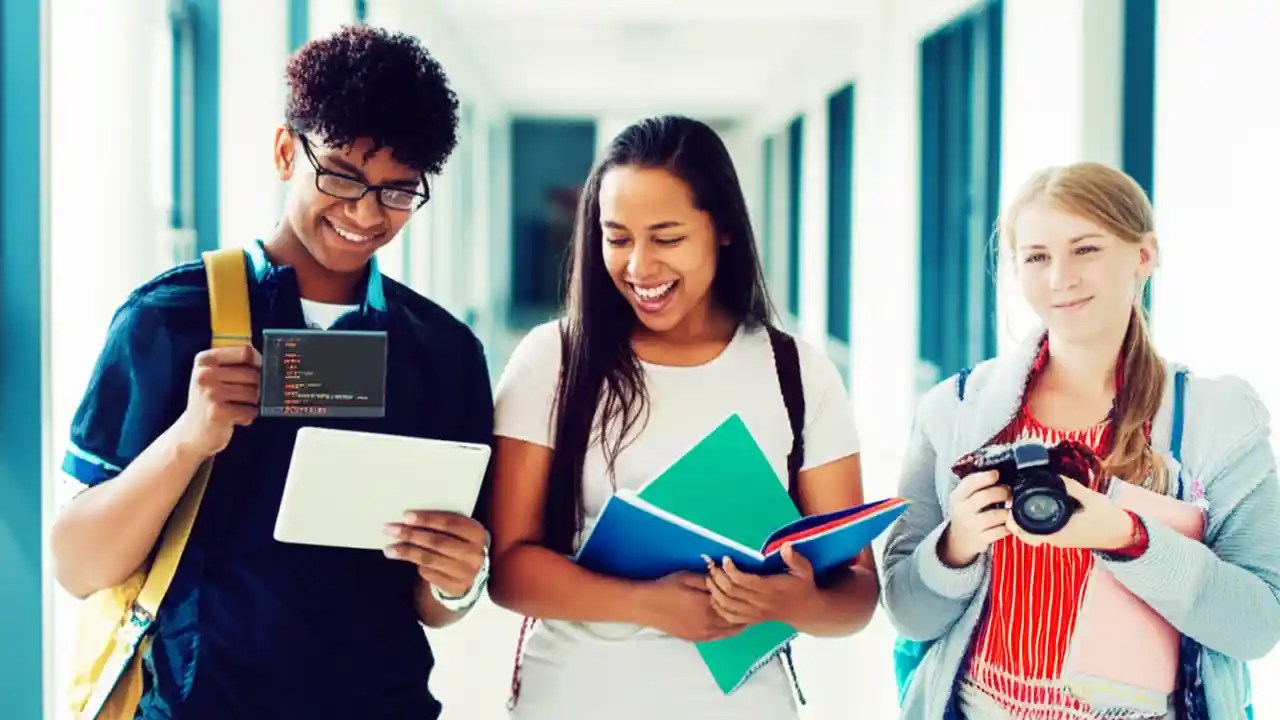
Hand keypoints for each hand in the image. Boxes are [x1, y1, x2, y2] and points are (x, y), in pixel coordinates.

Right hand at [173, 346, 261, 457]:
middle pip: (252, 373)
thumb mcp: (212, 376)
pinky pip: (250, 410)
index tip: (260, 367)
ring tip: (238, 406)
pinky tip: (236, 417)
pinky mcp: (218, 412)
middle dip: (256, 386)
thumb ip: (234, 363)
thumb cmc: (209, 401)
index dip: (259, 360)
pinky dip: (248, 416)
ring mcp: (211, 393)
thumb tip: (267, 361)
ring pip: (253, 393)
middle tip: (246, 395)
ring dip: (252, 403)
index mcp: (205, 360)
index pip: (244, 351)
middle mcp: (205, 374)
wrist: (191, 433)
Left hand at [384, 511, 488, 597]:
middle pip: (437, 541)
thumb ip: (444, 524)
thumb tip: (409, 518)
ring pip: (430, 559)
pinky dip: (417, 565)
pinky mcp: (455, 587)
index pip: (450, 523)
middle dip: (411, 534)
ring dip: (406, 552)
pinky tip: (405, 559)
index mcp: (477, 533)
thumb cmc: (460, 545)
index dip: (427, 519)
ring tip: (389, 548)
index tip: (405, 516)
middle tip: (390, 529)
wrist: (473, 574)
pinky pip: (429, 574)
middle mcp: (474, 553)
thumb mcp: (460, 532)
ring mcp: (466, 572)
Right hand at [642, 571, 745, 641]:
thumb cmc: (666, 588)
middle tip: (752, 608)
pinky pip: (716, 637)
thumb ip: (709, 580)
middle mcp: (708, 624)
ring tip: (743, 617)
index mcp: (708, 606)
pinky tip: (726, 625)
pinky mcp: (694, 638)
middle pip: (734, 622)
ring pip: (727, 632)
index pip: (734, 606)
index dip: (744, 602)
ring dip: (736, 625)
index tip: (751, 597)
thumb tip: (725, 579)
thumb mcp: (689, 578)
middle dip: (744, 616)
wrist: (646, 606)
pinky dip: (725, 631)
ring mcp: (701, 634)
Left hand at [704, 546, 817, 625]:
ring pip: (729, 605)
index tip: (726, 559)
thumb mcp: (804, 570)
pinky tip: (714, 597)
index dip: (732, 571)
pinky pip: (731, 617)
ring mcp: (756, 613)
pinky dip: (719, 608)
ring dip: (716, 592)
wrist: (805, 610)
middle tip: (713, 566)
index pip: (746, 581)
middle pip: (733, 592)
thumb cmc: (802, 586)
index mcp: (772, 589)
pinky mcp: (752, 620)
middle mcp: (761, 603)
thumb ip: (794, 558)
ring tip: (710, 578)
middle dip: (720, 578)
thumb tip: (786, 546)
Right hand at [941, 470, 1011, 566]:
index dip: (986, 476)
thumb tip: (1000, 471)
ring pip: (997, 515)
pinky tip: (1008, 523)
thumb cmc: (967, 512)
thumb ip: (977, 485)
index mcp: (957, 496)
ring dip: (1008, 510)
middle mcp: (963, 511)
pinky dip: (1009, 526)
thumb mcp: (964, 497)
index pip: (971, 482)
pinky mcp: (982, 539)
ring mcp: (972, 526)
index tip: (997, 474)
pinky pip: (1002, 530)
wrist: (959, 539)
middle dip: (1002, 492)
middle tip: (1009, 492)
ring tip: (1010, 509)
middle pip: (986, 496)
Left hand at [1005, 478, 1133, 550]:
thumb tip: (1051, 475)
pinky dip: (1034, 523)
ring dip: (1024, 522)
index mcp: (1060, 532)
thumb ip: (1068, 486)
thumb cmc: (1107, 517)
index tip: (1010, 505)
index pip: (1027, 532)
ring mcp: (1059, 541)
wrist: (1123, 533)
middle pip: (1025, 534)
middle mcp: (1056, 540)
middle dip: (1015, 520)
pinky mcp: (1063, 538)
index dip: (1014, 520)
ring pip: (1033, 535)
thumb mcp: (1088, 497)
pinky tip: (1035, 507)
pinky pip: (1043, 532)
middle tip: (1011, 502)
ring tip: (1020, 502)